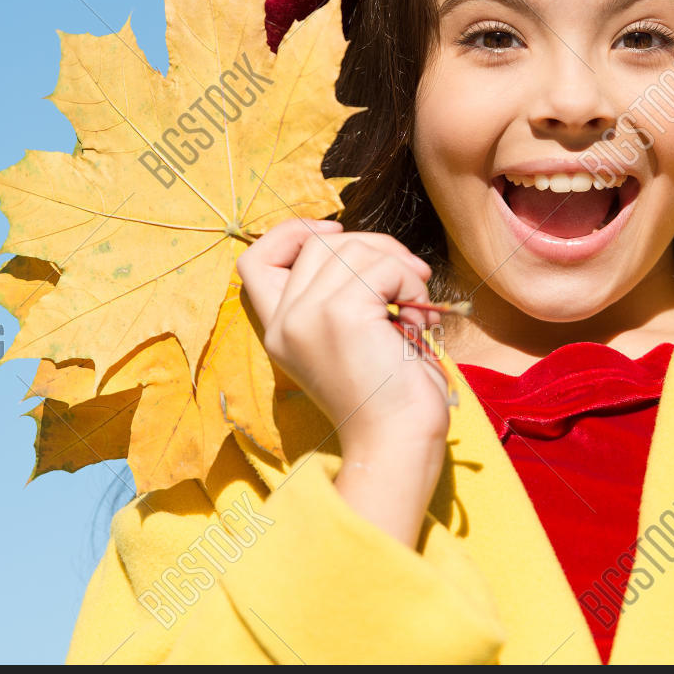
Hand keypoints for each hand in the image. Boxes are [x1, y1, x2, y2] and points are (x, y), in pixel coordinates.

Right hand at [236, 219, 452, 544]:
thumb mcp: (350, 336)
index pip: (255, 259)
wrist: (398, 440)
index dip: (293, 232)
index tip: (337, 233)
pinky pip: (384, 267)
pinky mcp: (340, 315)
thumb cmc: (389, 393)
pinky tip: (418, 317)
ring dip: (399, 269)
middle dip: (374, 248)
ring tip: (414, 307)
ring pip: (355, 248)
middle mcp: (284, 322)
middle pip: (320, 243)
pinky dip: (411, 284)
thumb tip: (359, 240)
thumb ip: (338, 292)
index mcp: (279, 330)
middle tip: (409, 280)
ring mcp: (307, 316)